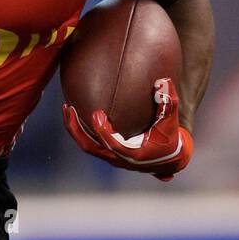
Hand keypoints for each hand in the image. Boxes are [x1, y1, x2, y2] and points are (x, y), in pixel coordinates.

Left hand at [62, 78, 192, 181]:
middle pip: (89, 147)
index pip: (113, 144)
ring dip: (75, 128)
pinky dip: (81, 130)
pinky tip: (75, 112)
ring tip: (67, 108)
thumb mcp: (171, 121)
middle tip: (68, 108)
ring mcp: (111, 158)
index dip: (103, 131)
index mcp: (133, 154)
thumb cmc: (170, 138)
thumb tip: (163, 81)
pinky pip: (90, 143)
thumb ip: (169, 102)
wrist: (169, 159)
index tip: (96, 114)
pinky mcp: (108, 153)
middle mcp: (118, 159)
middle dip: (76, 129)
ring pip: (87, 146)